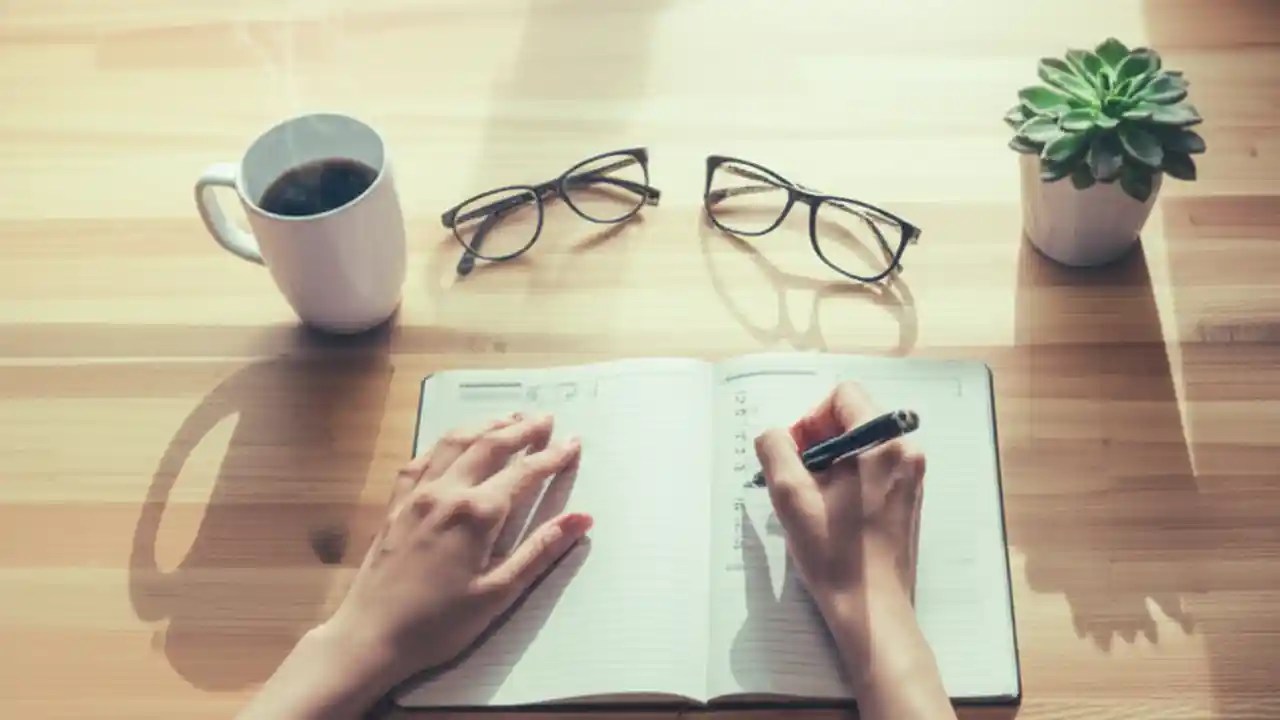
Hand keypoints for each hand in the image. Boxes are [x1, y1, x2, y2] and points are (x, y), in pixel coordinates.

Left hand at [239, 413, 590, 719]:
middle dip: (521, 429)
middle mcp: (447, 492)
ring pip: (454, 443)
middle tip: (545, 418)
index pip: (524, 473)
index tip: (574, 442)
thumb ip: (540, 550)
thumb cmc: (439, 624)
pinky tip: (453, 443)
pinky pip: (422, 460)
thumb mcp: (498, 593)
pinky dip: (445, 444)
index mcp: (477, 514)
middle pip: (490, 446)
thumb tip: (582, 518)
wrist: (370, 636)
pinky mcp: (395, 504)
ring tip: (507, 418)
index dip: (553, 456)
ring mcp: (417, 495)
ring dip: (485, 426)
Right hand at [754, 381, 923, 614]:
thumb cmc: (834, 553)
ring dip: (832, 460)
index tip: (797, 455)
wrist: (871, 608)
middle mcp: (906, 452)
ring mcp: (912, 475)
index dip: (811, 419)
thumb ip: (775, 449)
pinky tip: (833, 510)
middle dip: (819, 441)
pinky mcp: (910, 496)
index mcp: (882, 444)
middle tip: (799, 478)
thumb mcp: (790, 496)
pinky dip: (849, 477)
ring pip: (862, 443)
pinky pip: (874, 466)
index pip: (843, 396)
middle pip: (853, 417)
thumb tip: (775, 434)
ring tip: (814, 498)